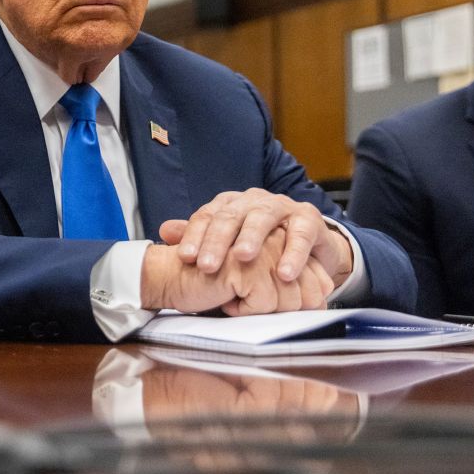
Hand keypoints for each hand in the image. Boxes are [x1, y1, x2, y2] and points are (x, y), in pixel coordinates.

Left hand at [162, 188, 352, 286]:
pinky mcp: (309, 218)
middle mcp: (253, 201)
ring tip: (242, 258)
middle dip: (217, 241)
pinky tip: (285, 272)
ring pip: (263, 218)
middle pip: (230, 216)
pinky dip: (293, 253)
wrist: (307, 244)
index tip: (185, 258)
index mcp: (229, 205)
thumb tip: (164, 231)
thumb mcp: (228, 242)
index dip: (194, 236)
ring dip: (252, 238)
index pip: (207, 216)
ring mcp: (281, 207)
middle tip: (207, 265)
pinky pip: (300, 233)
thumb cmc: (261, 245)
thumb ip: (199, 236)